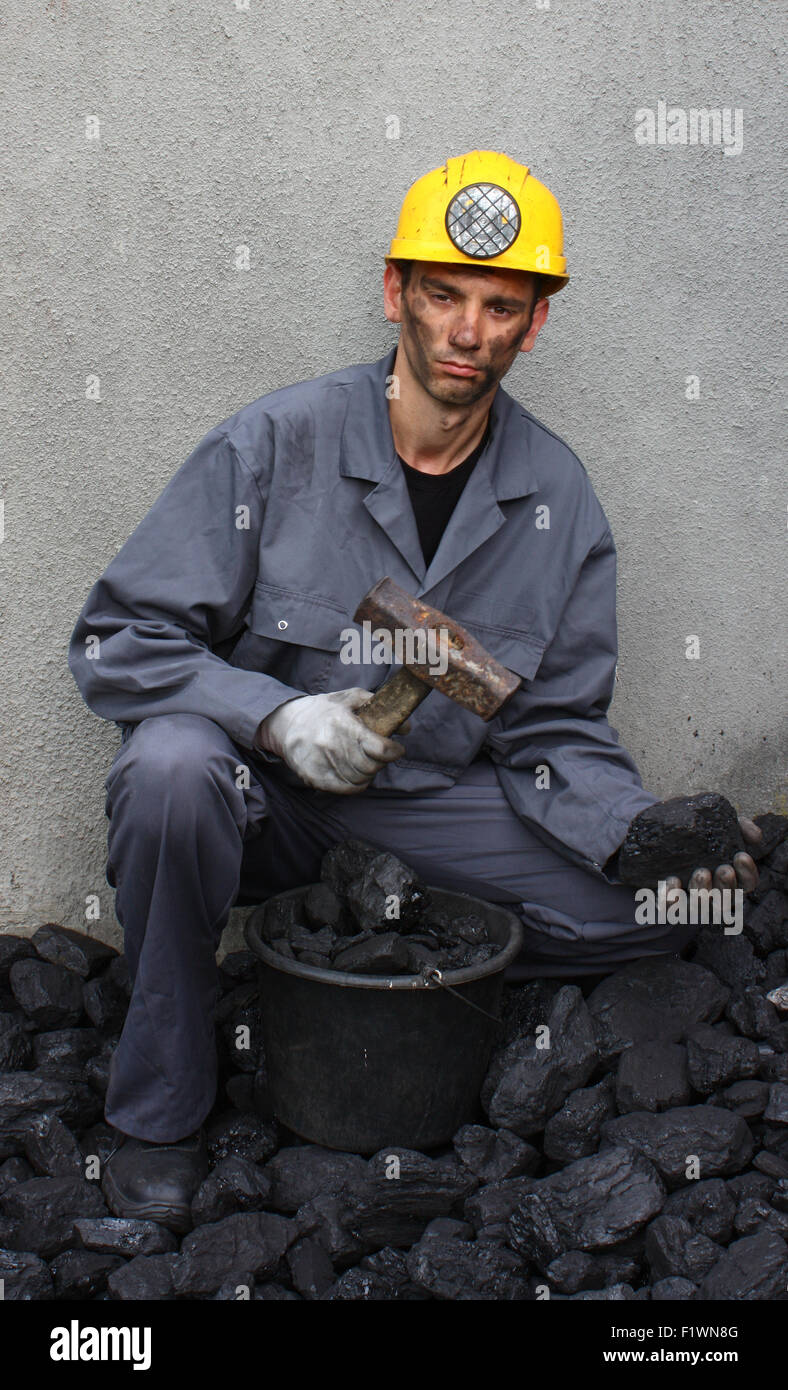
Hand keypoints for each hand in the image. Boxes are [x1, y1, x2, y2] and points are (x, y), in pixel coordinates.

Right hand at [255, 688, 404, 793]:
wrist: (286, 724)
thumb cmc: (322, 710)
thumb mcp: (349, 698)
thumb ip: (378, 706)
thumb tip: (405, 727)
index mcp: (342, 724)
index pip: (379, 748)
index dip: (394, 751)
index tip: (397, 749)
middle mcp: (331, 745)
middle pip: (371, 766)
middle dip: (381, 761)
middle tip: (379, 754)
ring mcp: (322, 764)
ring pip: (361, 779)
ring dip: (369, 772)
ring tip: (366, 761)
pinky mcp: (315, 778)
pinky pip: (347, 790)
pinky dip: (357, 784)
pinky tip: (356, 773)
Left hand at [662, 816, 761, 897]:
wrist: (659, 835)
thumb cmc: (697, 833)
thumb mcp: (719, 825)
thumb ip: (740, 827)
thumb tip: (755, 835)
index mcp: (730, 878)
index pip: (747, 883)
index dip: (748, 873)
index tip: (741, 856)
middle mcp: (713, 893)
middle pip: (726, 899)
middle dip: (726, 886)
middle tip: (724, 870)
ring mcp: (691, 899)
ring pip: (701, 904)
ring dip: (703, 890)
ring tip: (701, 872)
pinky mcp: (668, 900)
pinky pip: (671, 905)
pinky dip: (673, 896)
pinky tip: (673, 880)